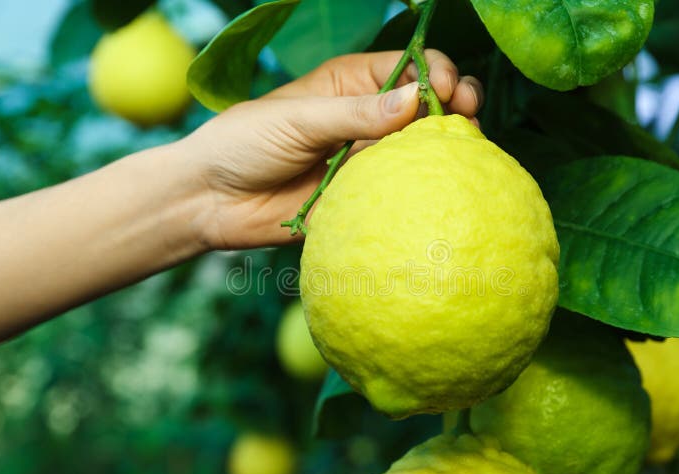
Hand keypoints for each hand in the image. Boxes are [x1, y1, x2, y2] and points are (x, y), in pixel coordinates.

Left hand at [181, 50, 483, 249]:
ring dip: (448, 148)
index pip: (409, 67)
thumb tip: (414, 101)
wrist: (210, 202)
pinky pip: (402, 195)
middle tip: (467, 114)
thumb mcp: (297, 119)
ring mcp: (368, 161)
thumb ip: (354, 113)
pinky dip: (426, 191)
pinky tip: (444, 190)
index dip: (434, 72)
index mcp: (350, 86)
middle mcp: (366, 120)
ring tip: (468, 149)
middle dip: (455, 104)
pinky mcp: (364, 200)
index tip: (442, 90)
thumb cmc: (243, 143)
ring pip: (422, 152)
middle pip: (426, 108)